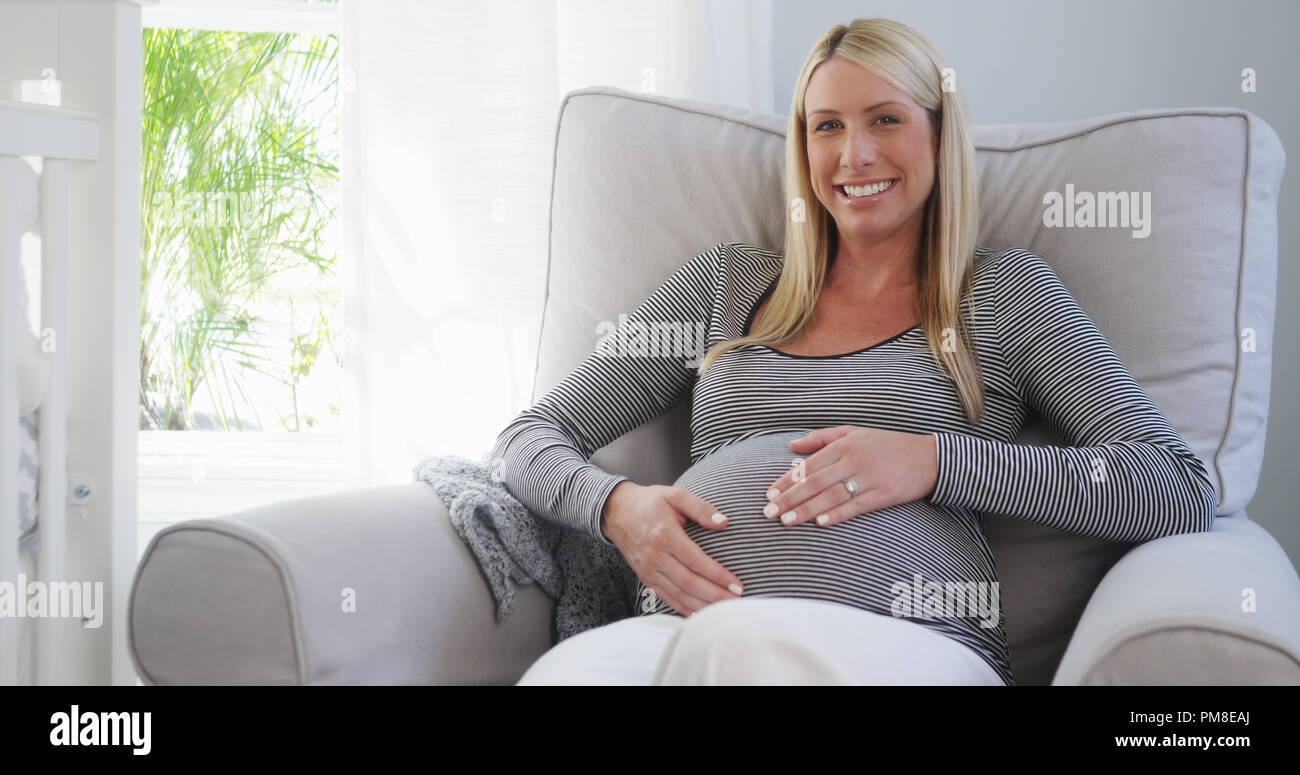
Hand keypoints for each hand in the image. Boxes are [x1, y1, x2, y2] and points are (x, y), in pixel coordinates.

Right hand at [601, 482, 743, 615]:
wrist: (617, 512)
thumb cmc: (650, 503)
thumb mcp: (675, 495)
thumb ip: (700, 508)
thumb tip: (723, 522)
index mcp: (665, 535)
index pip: (696, 561)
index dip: (718, 575)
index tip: (737, 584)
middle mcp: (655, 557)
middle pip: (689, 583)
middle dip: (715, 595)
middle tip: (737, 601)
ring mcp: (649, 571)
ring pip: (679, 595)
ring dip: (703, 605)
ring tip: (725, 609)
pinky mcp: (646, 578)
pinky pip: (667, 598)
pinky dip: (685, 608)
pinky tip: (701, 613)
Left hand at [762, 426, 938, 527]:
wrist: (929, 457)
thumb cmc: (888, 445)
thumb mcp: (855, 432)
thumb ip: (822, 438)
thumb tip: (792, 445)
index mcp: (845, 444)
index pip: (808, 465)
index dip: (786, 481)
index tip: (769, 495)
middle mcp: (854, 459)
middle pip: (815, 482)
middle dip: (789, 499)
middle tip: (769, 513)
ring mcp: (869, 477)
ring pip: (831, 495)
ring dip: (806, 509)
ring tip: (786, 521)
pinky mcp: (883, 494)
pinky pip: (856, 506)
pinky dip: (838, 514)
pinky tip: (820, 522)